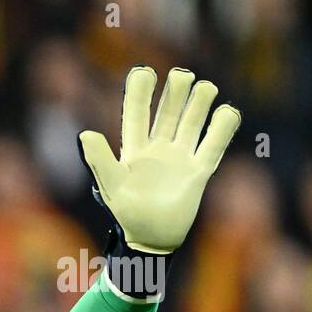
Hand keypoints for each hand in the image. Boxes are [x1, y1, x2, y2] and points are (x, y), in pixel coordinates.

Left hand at [79, 66, 240, 254]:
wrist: (151, 240)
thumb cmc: (127, 214)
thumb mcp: (111, 186)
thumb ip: (100, 160)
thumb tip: (84, 133)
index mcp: (134, 149)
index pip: (137, 113)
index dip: (139, 92)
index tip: (143, 70)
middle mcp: (158, 149)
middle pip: (168, 112)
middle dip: (175, 92)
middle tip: (181, 75)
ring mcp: (180, 158)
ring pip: (192, 122)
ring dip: (199, 103)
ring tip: (205, 88)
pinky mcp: (199, 171)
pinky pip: (214, 144)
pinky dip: (222, 127)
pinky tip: (227, 112)